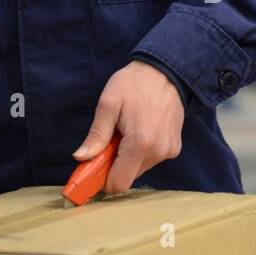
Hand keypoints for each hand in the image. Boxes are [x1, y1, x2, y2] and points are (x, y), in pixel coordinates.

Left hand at [73, 61, 183, 193]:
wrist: (166, 71)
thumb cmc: (134, 84)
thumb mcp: (108, 104)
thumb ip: (96, 135)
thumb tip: (81, 157)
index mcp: (140, 143)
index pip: (119, 183)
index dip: (102, 180)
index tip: (93, 167)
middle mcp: (158, 152)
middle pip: (128, 176)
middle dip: (114, 164)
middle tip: (111, 140)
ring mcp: (169, 151)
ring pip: (139, 168)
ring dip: (128, 157)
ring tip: (128, 131)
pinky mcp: (174, 148)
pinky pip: (151, 159)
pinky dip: (141, 151)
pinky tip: (141, 130)